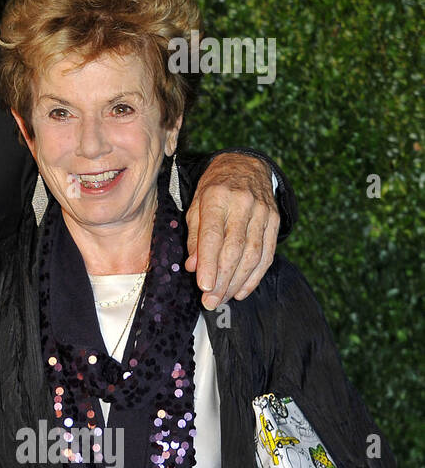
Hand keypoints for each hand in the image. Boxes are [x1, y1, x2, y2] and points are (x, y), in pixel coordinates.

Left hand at [184, 153, 279, 309]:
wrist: (245, 166)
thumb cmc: (213, 189)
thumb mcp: (195, 205)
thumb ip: (194, 236)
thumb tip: (193, 267)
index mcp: (216, 197)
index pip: (213, 236)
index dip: (209, 264)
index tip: (204, 287)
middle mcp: (242, 204)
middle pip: (234, 249)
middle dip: (222, 280)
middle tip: (210, 301)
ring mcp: (263, 212)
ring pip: (253, 255)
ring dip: (237, 282)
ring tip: (222, 299)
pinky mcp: (275, 221)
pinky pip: (268, 254)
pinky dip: (255, 276)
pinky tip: (242, 290)